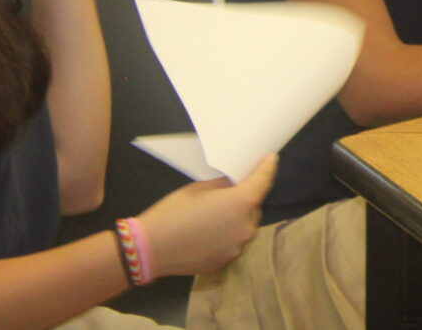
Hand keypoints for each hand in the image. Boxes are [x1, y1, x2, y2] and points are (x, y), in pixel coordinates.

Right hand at [134, 154, 275, 276]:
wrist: (150, 248)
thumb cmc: (174, 212)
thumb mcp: (201, 188)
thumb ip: (225, 185)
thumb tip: (237, 183)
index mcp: (242, 203)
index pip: (263, 181)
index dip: (268, 167)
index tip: (271, 159)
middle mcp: (246, 226)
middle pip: (253, 207)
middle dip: (245, 200)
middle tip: (229, 195)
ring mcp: (238, 247)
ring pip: (244, 227)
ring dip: (236, 220)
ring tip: (214, 218)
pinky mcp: (226, 261)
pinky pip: (233, 243)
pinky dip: (226, 237)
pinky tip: (208, 234)